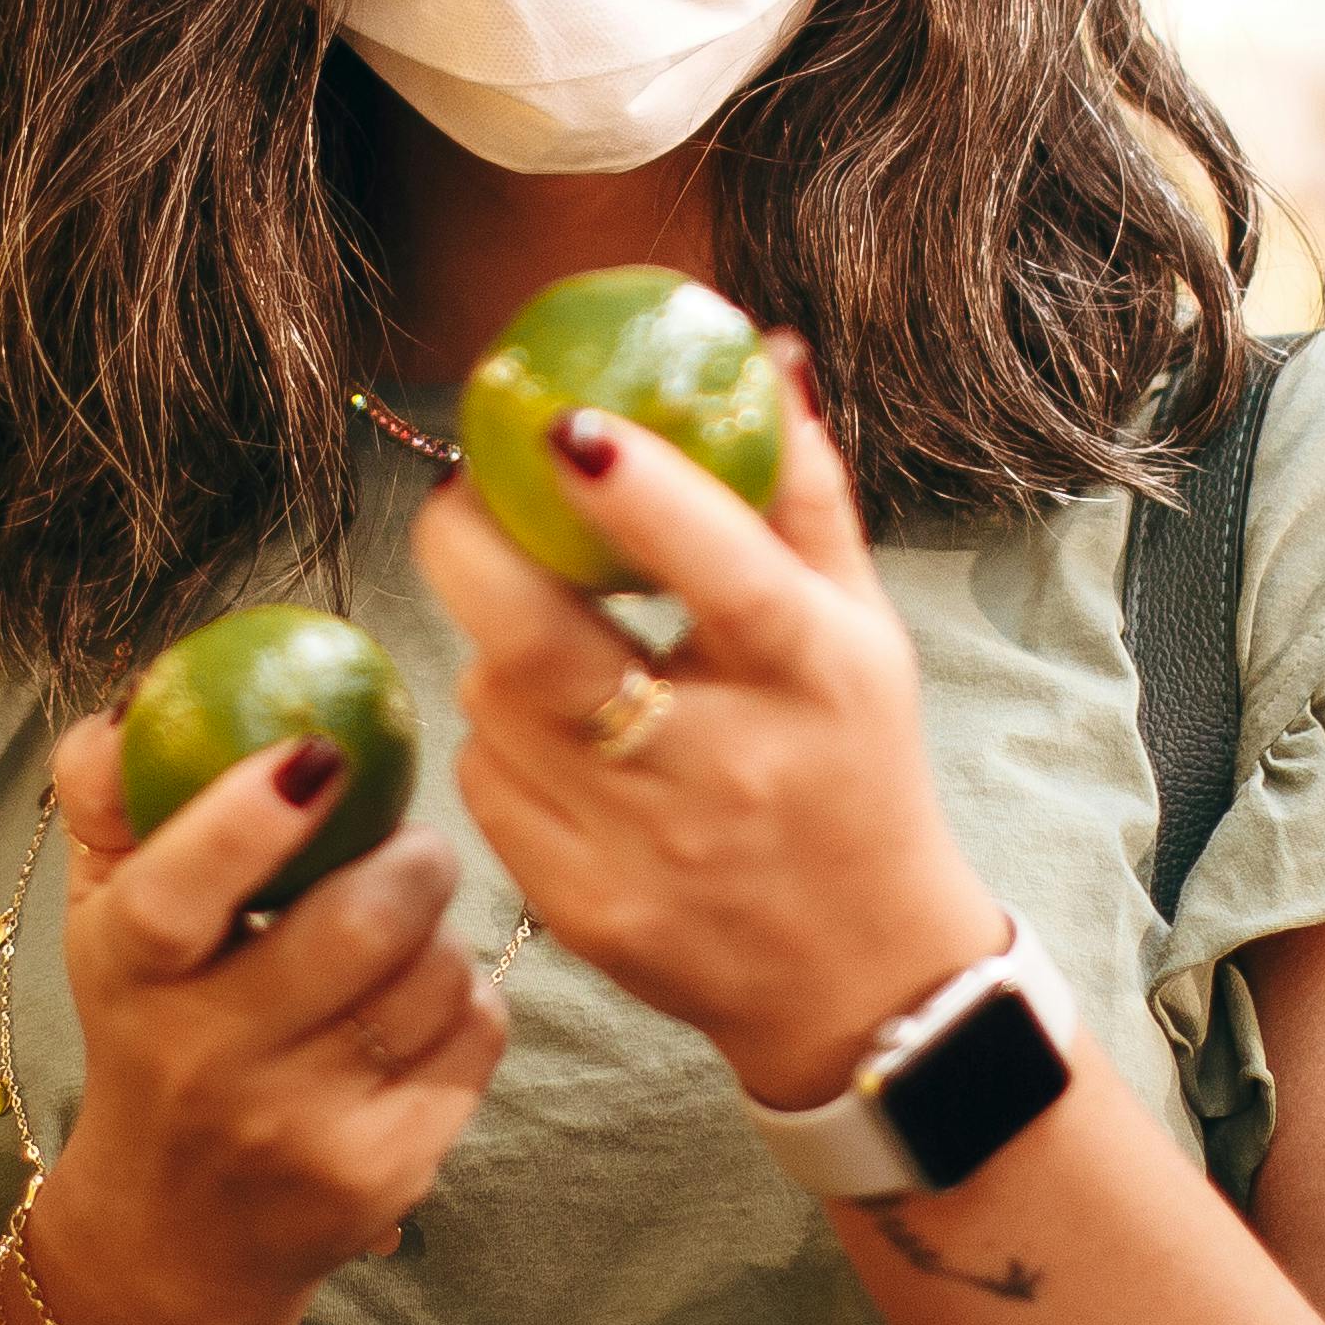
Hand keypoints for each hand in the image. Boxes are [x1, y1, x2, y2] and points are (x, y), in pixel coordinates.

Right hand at [30, 710, 508, 1324]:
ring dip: (440, 935)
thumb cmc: (151, 1029)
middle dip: (412, 859)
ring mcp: (299, 1130)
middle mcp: (207, 1062)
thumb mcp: (105, 918)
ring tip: (401, 942)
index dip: (249, 819)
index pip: (178, 894)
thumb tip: (138, 700)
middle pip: (361, 924)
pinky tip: (417, 1014)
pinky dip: (467, 1004)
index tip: (317, 754)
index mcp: (132, 975)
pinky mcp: (382, 1176)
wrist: (174, 1233)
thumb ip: (110, 797)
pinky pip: (476, 1037)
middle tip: (407, 849)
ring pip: (437, 974)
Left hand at [416, 336, 1009, 1109]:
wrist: (863, 980)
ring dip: (494, 647)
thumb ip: (806, 488)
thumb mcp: (863, 627)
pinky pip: (488, 787)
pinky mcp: (586, 913)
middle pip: (549, 654)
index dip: (640, 494)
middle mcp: (730, 770)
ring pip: (500, 709)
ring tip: (539, 629)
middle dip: (474, 553)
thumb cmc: (853, 764)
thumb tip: (763, 344)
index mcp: (814, 678)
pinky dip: (499, 740)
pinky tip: (549, 734)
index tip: (563, 421)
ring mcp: (649, 852)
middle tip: (461, 496)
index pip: (725, 573)